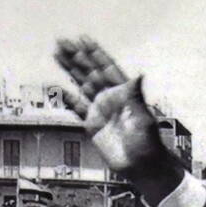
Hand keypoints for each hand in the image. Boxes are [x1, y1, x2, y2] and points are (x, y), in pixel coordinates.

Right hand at [54, 37, 177, 199]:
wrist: (141, 166)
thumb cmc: (148, 143)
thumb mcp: (143, 119)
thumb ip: (136, 97)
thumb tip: (137, 76)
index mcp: (124, 92)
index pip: (107, 68)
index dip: (95, 54)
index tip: (83, 40)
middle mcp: (110, 97)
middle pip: (90, 72)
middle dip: (76, 57)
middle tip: (62, 42)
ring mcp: (100, 110)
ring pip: (81, 85)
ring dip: (70, 71)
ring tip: (57, 55)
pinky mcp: (92, 125)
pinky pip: (77, 108)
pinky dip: (68, 98)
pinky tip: (59, 88)